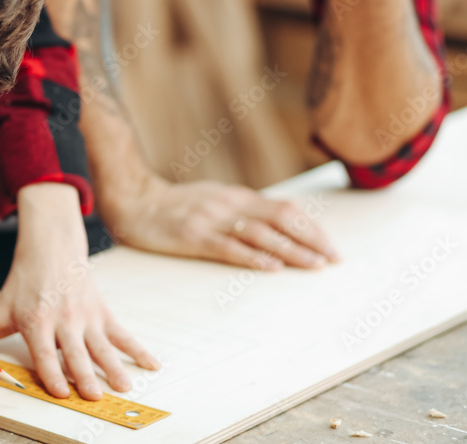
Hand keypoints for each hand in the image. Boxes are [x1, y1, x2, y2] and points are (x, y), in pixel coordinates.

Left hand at [0, 183, 159, 400]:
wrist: (51, 247)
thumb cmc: (25, 281)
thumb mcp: (3, 307)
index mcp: (37, 321)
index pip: (46, 353)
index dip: (53, 373)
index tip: (61, 392)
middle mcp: (63, 319)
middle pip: (76, 353)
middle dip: (86, 376)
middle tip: (94, 396)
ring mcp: (85, 316)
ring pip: (102, 346)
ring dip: (114, 367)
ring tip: (124, 386)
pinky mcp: (102, 311)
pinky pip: (122, 334)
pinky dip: (139, 350)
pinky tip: (152, 365)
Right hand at [104, 178, 339, 269]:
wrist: (133, 200)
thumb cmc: (173, 205)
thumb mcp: (213, 199)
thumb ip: (240, 210)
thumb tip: (273, 225)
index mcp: (237, 197)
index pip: (285, 210)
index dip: (312, 228)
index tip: (331, 247)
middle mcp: (229, 205)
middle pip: (281, 219)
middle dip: (312, 239)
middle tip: (334, 259)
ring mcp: (211, 219)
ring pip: (260, 234)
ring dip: (291, 250)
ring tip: (314, 265)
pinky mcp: (193, 236)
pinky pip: (228, 247)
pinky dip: (253, 258)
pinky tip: (271, 268)